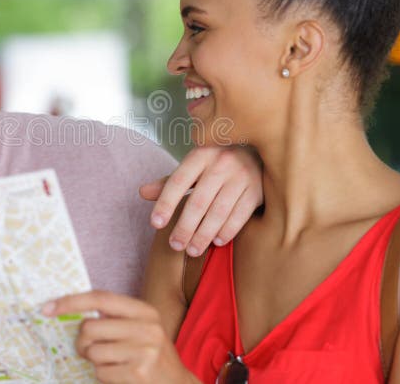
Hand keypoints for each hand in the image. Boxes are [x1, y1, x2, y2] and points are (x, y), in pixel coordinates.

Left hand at [43, 291, 197, 383]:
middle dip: (82, 342)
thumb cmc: (150, 355)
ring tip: (113, 364)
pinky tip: (120, 376)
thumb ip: (113, 318)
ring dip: (96, 362)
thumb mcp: (140, 329)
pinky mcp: (138, 373)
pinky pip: (101, 372)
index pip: (100, 298)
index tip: (48, 308)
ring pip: (93, 352)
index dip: (72, 301)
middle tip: (89, 350)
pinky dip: (104, 377)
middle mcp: (147, 327)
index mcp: (145, 311)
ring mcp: (144, 350)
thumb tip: (69, 312)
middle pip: (91, 327)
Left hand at [141, 145, 262, 255]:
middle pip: (198, 201)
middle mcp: (221, 163)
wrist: (257, 149)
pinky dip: (227, 231)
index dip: (165, 203)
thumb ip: (169, 182)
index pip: (178, 181)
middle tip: (175, 245)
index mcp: (200, 154)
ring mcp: (242, 176)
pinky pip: (240, 215)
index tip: (155, 224)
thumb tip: (142, 193)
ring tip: (192, 250)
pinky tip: (216, 242)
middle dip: (185, 227)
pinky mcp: (257, 189)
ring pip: (219, 211)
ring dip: (204, 234)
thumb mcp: (193, 166)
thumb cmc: (217, 162)